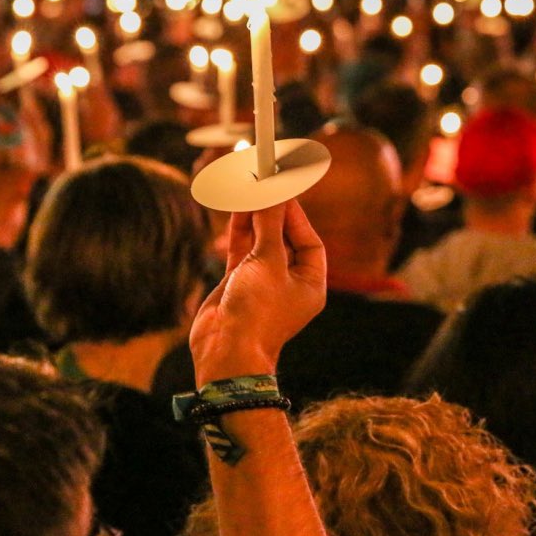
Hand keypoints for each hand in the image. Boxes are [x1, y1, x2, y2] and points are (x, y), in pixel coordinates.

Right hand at [189, 201, 326, 384]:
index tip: (283, 192)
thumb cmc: (257, 311)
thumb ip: (270, 224)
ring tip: (248, 189)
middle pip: (284, 240)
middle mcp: (288, 284)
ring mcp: (261, 284)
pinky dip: (240, 231)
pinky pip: (242, 252)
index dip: (297, 217)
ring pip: (260, 243)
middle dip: (273, 214)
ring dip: (255, 218)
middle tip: (264, 185)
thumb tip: (274, 191)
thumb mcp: (269, 262)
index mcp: (310, 285)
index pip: (309, 242)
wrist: (225, 350)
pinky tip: (237, 208)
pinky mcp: (238, 284)